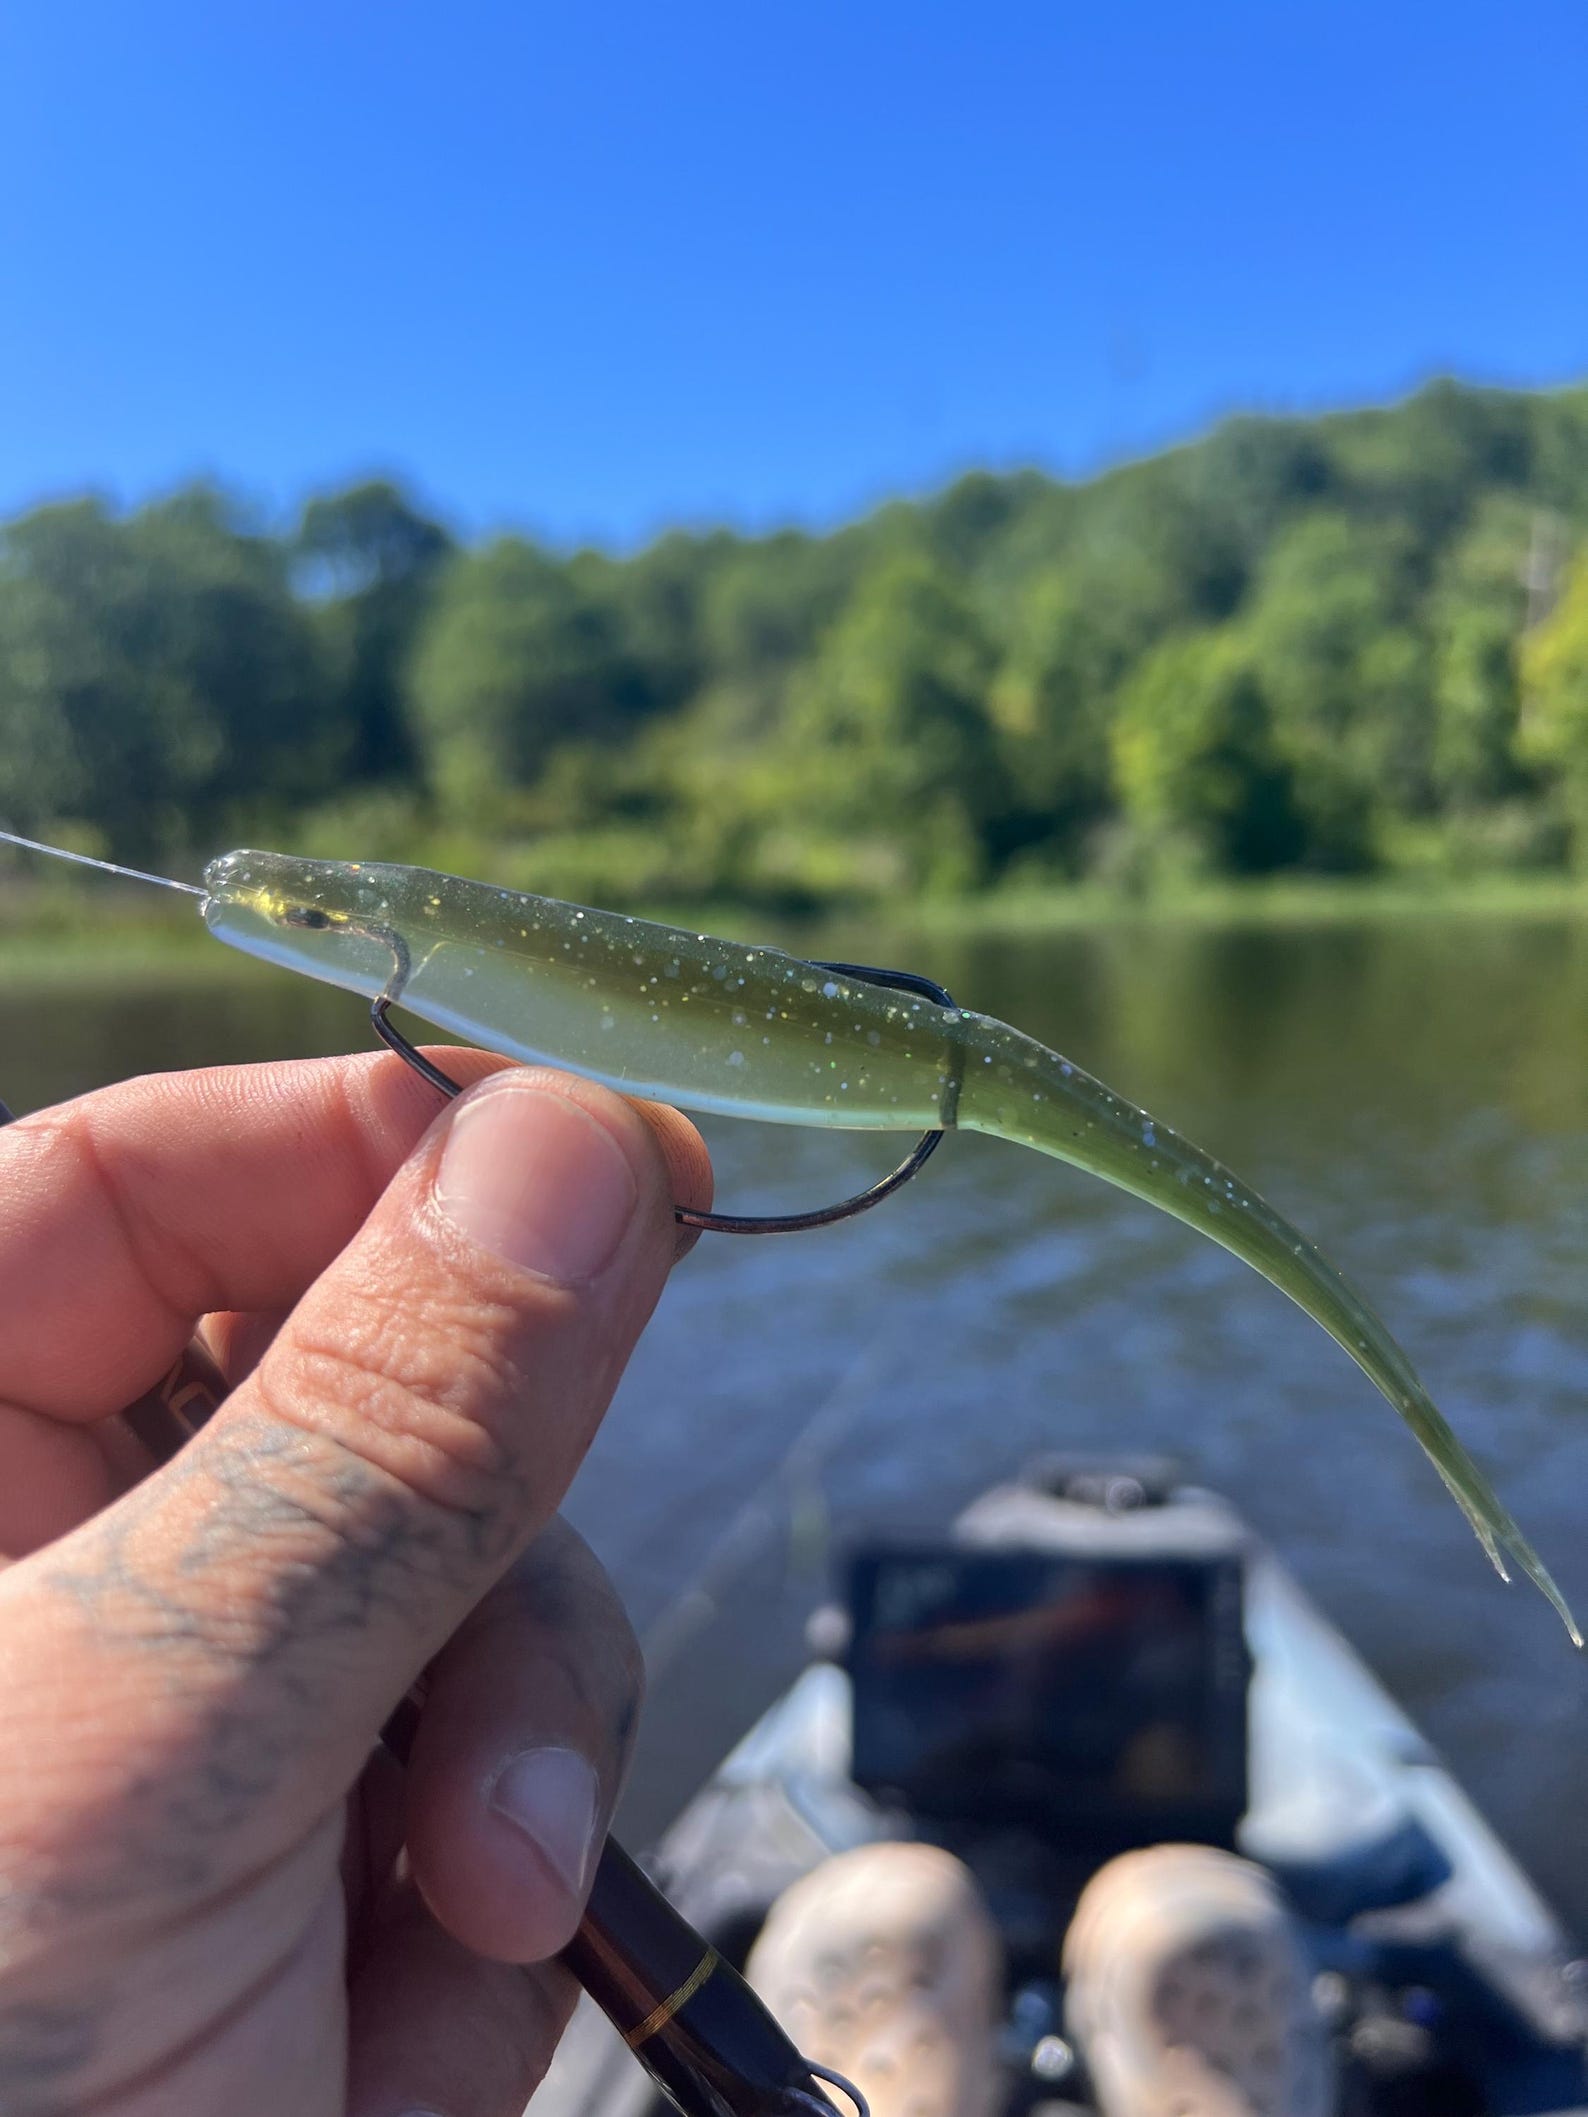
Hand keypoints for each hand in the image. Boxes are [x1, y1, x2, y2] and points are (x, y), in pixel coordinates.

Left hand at [0, 1052, 710, 2116]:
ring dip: (511, 1743)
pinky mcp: (324, 1861)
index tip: (604, 1161)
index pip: (148, 1179)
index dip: (372, 1147)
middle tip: (503, 1671)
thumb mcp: (147, 1754)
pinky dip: (499, 1897)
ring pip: (475, 1579)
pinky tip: (399, 2033)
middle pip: (373, 1375)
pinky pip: (501, 1769)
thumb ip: (383, 1437)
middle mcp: (68, 1564)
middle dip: (480, 1529)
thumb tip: (574, 1143)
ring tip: (455, 1922)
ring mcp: (214, 1716)